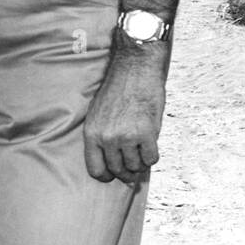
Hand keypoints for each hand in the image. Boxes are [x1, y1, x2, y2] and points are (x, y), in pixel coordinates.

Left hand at [83, 32, 169, 185]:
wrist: (135, 69)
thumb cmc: (118, 90)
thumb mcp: (98, 113)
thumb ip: (102, 139)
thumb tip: (114, 166)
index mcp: (92, 133)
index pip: (96, 170)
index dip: (108, 176)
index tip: (115, 173)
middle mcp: (107, 138)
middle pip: (118, 170)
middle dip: (127, 172)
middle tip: (133, 166)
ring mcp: (127, 137)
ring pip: (135, 166)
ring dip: (140, 163)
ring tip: (141, 150)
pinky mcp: (146, 133)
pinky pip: (151, 159)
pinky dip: (152, 156)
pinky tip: (150, 145)